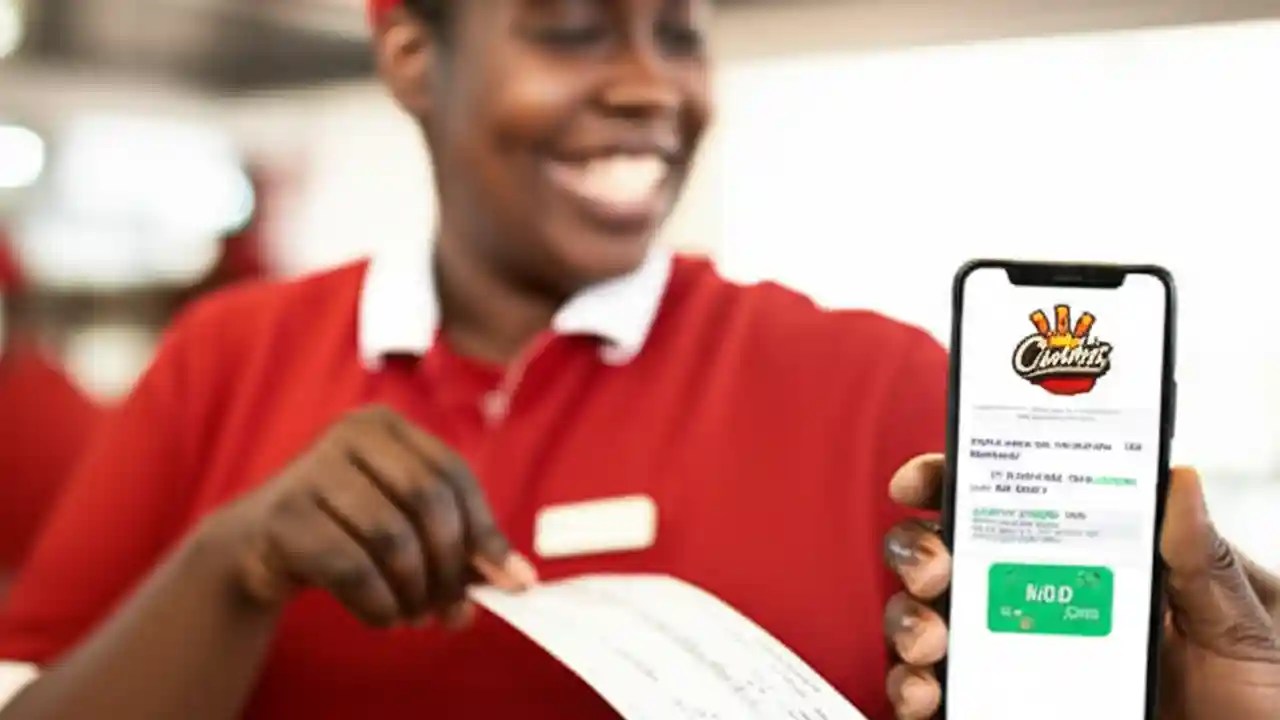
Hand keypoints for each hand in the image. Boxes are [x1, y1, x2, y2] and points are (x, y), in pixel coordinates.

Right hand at [210, 406, 536, 628]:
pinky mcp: (285, 516)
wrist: (254, 545)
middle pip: (427, 501)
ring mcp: (311, 470)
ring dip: (414, 590)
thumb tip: (517, 578)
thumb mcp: (403, 522)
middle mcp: (349, 434)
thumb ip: (457, 541)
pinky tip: (383, 617)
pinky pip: (352, 569)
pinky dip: (378, 603)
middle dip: (450, 566)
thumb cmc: (345, 530)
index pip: (453, 473)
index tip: (512, 581)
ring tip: (416, 615)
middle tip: (455, 612)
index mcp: (386, 426)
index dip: (485, 531)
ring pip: (392, 537)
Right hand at [883, 454, 1279, 719]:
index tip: (919, 484)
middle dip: (916, 551)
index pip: (998, 500)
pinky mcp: (993, 709)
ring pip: (921, 621)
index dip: (947, 480)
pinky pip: (930, 695)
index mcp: (1080, 560)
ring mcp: (1006, 660)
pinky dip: (910, 691)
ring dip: (907, 622)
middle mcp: (1029, 602)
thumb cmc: (1245, 699)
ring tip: (932, 641)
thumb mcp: (1235, 624)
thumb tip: (1178, 479)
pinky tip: (928, 693)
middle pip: (940, 556)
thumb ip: (1201, 560)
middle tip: (935, 568)